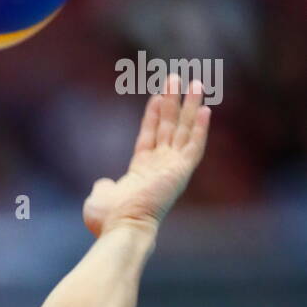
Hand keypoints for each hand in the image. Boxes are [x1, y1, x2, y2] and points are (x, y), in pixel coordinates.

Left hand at [83, 73, 210, 239]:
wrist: (122, 228)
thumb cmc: (108, 219)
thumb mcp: (100, 196)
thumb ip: (104, 185)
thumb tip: (103, 183)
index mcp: (141, 172)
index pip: (150, 136)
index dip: (153, 116)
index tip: (156, 96)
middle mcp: (159, 168)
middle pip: (169, 128)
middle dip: (173, 103)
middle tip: (175, 78)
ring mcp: (172, 169)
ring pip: (184, 131)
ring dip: (190, 107)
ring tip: (196, 82)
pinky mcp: (181, 172)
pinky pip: (194, 146)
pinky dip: (201, 129)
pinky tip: (207, 109)